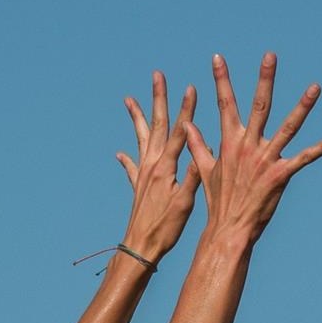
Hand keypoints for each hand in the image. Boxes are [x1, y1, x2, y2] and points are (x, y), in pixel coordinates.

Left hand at [117, 72, 201, 262]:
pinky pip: (132, 166)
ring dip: (137, 117)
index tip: (191, 87)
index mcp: (165, 168)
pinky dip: (127, 157)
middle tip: (157, 76)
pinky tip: (121, 153)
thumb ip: (192, 176)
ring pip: (141, 137)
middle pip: (155, 125)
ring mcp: (142, 174)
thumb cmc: (165, 227)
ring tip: (129, 99)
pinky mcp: (137, 186)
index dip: (186, 110)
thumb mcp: (185, 202)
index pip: (178, 132)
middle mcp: (151, 165)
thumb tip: (200, 152)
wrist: (140, 245)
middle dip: (158, 99)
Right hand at [186, 52, 321, 243]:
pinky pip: (305, 158)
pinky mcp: (281, 174)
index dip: (221, 80)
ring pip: (288, 126)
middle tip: (270, 56)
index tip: (218, 58)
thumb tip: (187, 125)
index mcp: (229, 142)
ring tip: (315, 87)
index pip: (224, 104)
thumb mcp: (205, 169)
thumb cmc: (219, 201)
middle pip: (258, 105)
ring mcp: (265, 159)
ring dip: (303, 106)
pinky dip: (321, 148)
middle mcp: (248, 146)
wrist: (229, 228)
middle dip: (264, 79)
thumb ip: (198, 144)